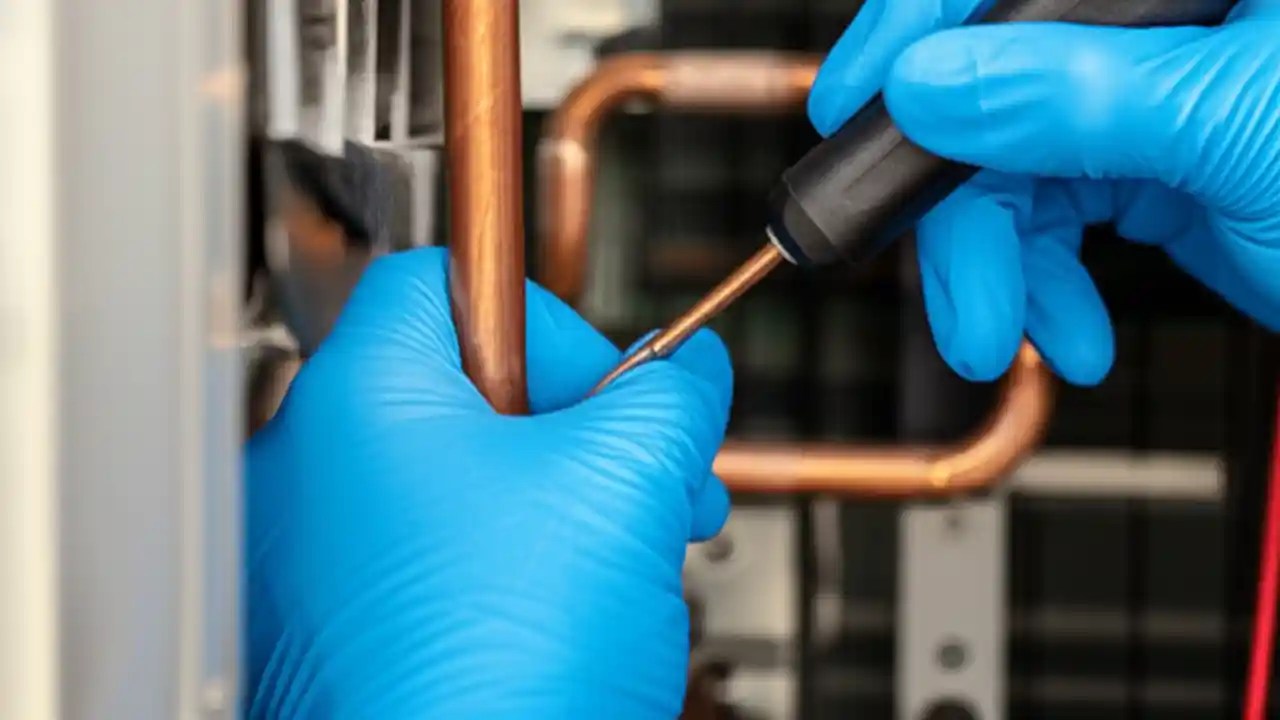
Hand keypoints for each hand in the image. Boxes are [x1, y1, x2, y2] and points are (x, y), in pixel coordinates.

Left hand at [245, 247, 732, 717]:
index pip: (445, 279)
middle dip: (593, 429)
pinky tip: (580, 610)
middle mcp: (316, 471)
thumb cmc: (496, 668)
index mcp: (360, 400)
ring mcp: (324, 559)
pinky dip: (520, 564)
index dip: (552, 316)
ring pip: (471, 480)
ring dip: (571, 501)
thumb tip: (694, 373)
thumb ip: (670, 400)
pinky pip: (445, 556)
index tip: (615, 380)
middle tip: (658, 476)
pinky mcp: (350, 630)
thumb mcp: (624, 488)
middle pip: (474, 387)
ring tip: (636, 554)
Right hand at [808, 1, 1279, 384]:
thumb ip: (1068, 96)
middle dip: (966, 216)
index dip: (912, 29)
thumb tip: (929, 84)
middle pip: (988, 92)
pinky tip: (1069, 327)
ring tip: (1018, 335)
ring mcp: (1139, 87)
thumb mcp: (1229, 127)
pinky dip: (1043, 281)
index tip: (850, 106)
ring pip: (1006, 168)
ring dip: (1000, 268)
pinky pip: (1048, 214)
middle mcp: (1147, 17)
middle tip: (965, 304)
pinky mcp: (1139, 158)